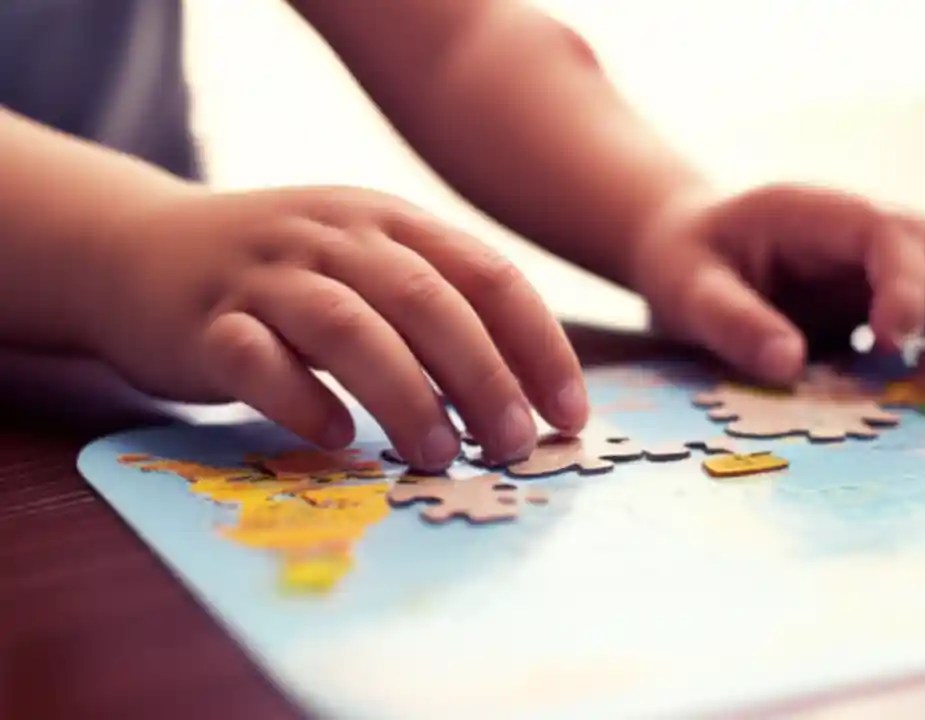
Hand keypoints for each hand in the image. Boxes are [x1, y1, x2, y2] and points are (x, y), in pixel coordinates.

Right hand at [92, 186, 587, 468]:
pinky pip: (254, 358)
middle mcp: (334, 236)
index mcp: (391, 222)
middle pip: (428, 301)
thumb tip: (523, 402)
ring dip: (404, 393)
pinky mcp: (203, 322)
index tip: (568, 415)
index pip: (489, 276)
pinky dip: (299, 398)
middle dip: (484, 377)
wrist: (138, 249)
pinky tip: (334, 439)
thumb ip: (437, 313)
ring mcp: (265, 275)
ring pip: (348, 327)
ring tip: (438, 454)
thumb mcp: (368, 267)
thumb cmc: (286, 277)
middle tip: (512, 445)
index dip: (539, 347)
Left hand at [632, 184, 924, 383]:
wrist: (686, 251)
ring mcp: (879, 261)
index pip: (889, 231)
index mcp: (815, 212)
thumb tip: (790, 364)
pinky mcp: (883, 295)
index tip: (890, 342)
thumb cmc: (684, 263)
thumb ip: (731, 322)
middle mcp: (862, 227)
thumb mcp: (686, 292)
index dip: (906, 285)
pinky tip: (914, 384)